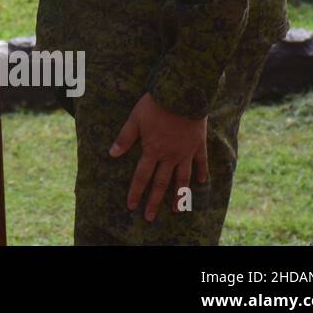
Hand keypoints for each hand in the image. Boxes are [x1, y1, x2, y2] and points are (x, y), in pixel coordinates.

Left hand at [109, 92, 207, 221]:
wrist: (182, 94)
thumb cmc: (155, 105)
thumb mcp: (135, 119)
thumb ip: (125, 138)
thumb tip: (111, 154)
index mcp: (152, 150)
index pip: (141, 176)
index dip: (136, 191)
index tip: (132, 206)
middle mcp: (169, 156)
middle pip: (160, 183)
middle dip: (154, 201)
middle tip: (150, 217)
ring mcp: (185, 152)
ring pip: (182, 178)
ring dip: (178, 195)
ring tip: (176, 209)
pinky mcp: (198, 145)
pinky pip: (201, 163)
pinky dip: (201, 173)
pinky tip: (200, 182)